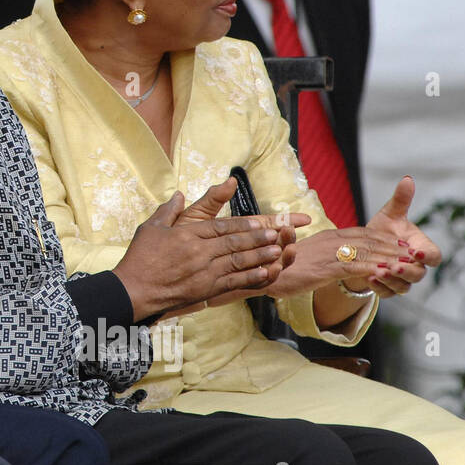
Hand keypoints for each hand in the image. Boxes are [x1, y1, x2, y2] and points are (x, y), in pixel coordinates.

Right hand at [113, 191, 299, 321]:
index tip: (261, 222)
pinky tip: (266, 273)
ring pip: (239, 261)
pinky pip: (234, 281)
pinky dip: (252, 277)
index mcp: (188, 233)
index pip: (222, 226)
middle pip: (235, 242)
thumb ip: (168, 210)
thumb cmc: (140, 258)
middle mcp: (200, 251)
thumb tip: (179, 194)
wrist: (134, 290)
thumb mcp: (151, 228)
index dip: (244, 224)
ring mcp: (205, 271)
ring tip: (279, 251)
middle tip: (279, 233)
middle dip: (259, 238)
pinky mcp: (206, 289)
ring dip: (261, 255)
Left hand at [178, 177, 307, 287]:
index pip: (266, 225)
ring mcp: (239, 269)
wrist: (159, 271)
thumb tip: (230, 180)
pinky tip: (274, 269)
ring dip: (282, 256)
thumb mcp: (195, 217)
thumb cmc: (175, 242)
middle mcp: (241, 251)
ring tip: (288, 248)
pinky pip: (256, 283)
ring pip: (270, 263)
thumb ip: (212, 199)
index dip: (285, 221)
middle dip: (287, 238)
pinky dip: (267, 276)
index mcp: (235, 233)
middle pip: (272, 244)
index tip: (305, 218)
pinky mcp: (233, 285)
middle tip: (295, 232)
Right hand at [246, 225, 399, 301]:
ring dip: (390, 256)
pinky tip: (387, 272)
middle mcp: (329, 240)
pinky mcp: (326, 268)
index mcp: (326, 237)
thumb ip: (322, 254)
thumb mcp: (306, 258)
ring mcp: (328, 253)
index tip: (399, 244)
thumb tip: (336, 257)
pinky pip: (356, 266)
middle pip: (368, 240)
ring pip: (367, 251)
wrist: (259, 273)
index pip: (361, 233)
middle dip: (392, 246)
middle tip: (412, 253)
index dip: (383, 238)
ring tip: (407, 262)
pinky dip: (375, 268)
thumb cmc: (279, 268)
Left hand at [362, 176, 441, 296]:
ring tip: (377, 271)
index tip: (415, 251)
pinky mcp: (388, 288)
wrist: (364, 247)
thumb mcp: (390, 214)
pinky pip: (387, 293)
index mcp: (420, 249)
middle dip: (406, 270)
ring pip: (404, 286)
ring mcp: (402, 279)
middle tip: (394, 265)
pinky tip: (367, 277)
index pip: (434, 256)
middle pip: (419, 274)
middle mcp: (414, 266)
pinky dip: (379, 287)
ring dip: (391, 280)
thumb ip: (400, 200)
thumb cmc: (383, 230)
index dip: (428, 256)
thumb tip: (407, 179)